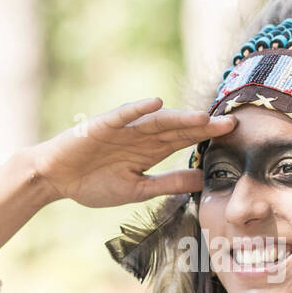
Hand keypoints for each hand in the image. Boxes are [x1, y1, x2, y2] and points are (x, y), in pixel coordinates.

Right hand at [31, 98, 235, 208]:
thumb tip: (202, 180)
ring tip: (202, 117)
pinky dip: (138, 109)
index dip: (208, 137)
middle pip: (177, 128)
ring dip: (179, 118)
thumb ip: (169, 183)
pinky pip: (123, 115)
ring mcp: (123, 129)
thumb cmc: (94, 183)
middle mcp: (141, 136)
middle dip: (203, 126)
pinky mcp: (102, 126)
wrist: (56, 178)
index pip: (185, 140)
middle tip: (231, 122)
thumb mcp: (138, 189)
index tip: (235, 135)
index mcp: (151, 150)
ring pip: (156, 121)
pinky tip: (155, 103)